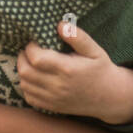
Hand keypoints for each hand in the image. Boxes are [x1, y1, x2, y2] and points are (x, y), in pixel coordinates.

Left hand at [16, 22, 132, 122]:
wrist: (110, 97)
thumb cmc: (101, 69)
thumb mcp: (94, 50)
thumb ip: (77, 37)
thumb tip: (60, 25)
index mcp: (67, 69)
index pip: (36, 58)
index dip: (30, 47)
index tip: (36, 42)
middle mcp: (58, 86)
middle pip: (25, 72)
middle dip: (22, 58)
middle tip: (29, 50)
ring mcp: (54, 99)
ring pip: (24, 85)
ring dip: (23, 71)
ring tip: (31, 62)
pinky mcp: (52, 107)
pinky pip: (30, 98)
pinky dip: (27, 87)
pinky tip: (34, 78)